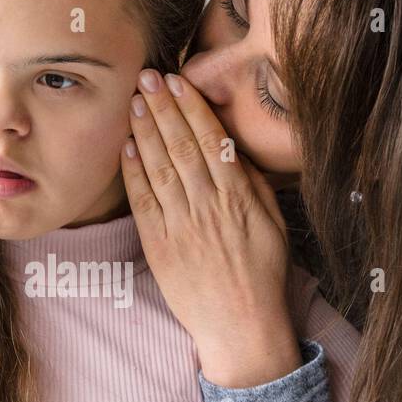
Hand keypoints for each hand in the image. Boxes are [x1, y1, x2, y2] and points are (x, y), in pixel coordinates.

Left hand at [121, 69, 301, 387]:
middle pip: (181, 145)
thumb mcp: (274, 225)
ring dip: (145, 130)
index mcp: (239, 199)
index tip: (177, 81)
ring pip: (159, 167)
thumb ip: (254, 185)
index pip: (212, 141)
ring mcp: (180, 226)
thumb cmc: (262, 274)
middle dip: (162, 107)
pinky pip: (143, 200)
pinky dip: (133, 171)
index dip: (191, 107)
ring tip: (134, 100)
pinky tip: (126, 146)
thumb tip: (234, 150)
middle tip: (147, 75)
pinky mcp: (159, 245)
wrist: (240, 326)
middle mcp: (207, 207)